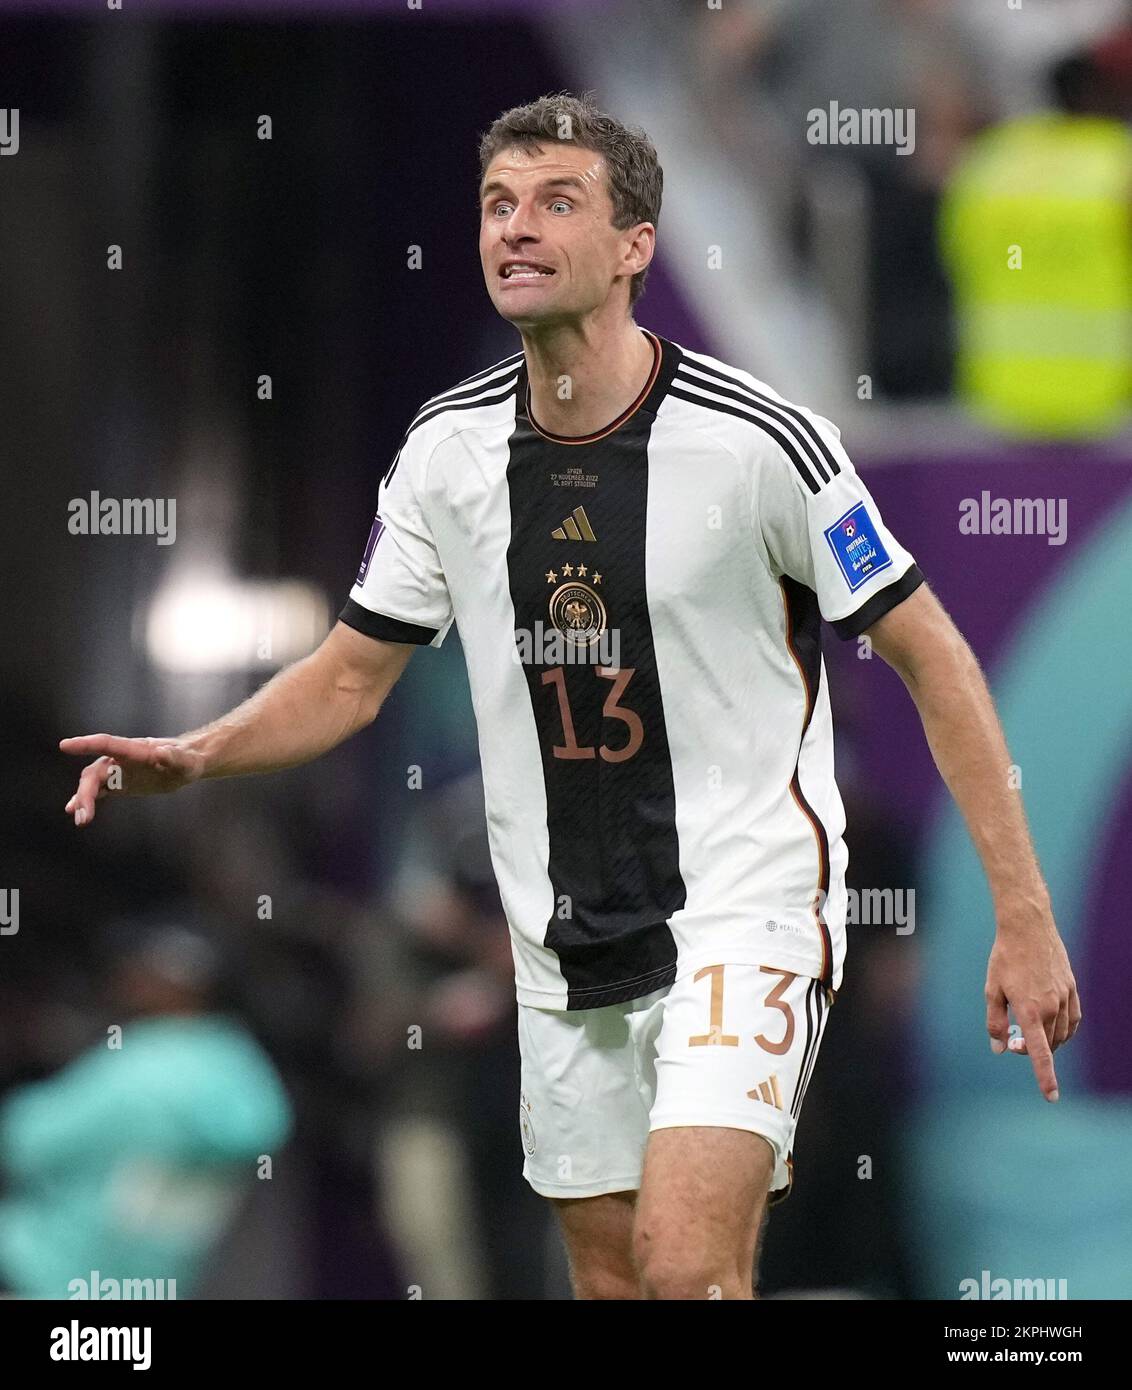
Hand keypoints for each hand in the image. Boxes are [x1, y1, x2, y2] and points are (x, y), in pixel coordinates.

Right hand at [60, 734, 204, 825]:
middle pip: (95, 772)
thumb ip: (175, 758)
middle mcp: (121, 759)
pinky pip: (98, 792)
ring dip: (83, 800)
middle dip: (85, 792)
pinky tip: (75, 812)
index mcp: (135, 750)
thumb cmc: (188, 760)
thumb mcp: (186, 762)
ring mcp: (118, 772)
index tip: (65, 746)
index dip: (86, 744)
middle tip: (83, 815)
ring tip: (81, 820)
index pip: (107, 744)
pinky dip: (86, 801)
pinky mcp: (119, 784)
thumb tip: (161, 753)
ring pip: (93, 783)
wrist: (186, 764)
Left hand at [985, 913, 1080, 1101]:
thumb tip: (998, 1048)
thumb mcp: (991, 990)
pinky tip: (1053, 1025)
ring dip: (1048, 1040)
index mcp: (1029, 1010)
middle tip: (1013, 1042)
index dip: (1046, 1078)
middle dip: (1031, 1050)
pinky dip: (1064, 1029)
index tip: (1052, 1098)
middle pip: (1048, 1045)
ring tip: (1029, 1030)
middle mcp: (1051, 1007)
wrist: (1028, 928)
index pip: (1040, 1053)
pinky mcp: (1072, 989)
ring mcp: (1065, 998)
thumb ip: (994, 1022)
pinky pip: (1073, 1020)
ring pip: (1062, 1034)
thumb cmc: (1005, 958)